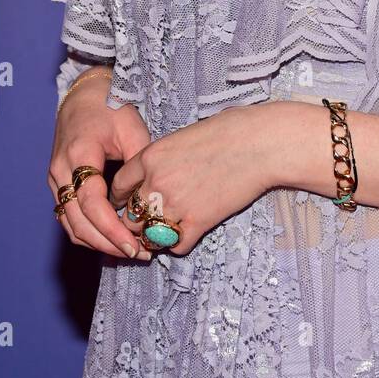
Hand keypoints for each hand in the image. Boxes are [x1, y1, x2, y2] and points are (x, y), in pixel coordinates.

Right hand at [48, 73, 154, 259]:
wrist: (84, 95)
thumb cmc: (110, 107)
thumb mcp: (131, 128)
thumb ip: (138, 164)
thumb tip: (150, 200)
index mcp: (78, 154)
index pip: (91, 203)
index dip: (111, 229)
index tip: (133, 245)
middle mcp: (60, 171)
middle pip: (78, 222)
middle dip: (107, 244)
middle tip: (138, 254)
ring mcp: (55, 179)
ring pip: (70, 225)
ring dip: (98, 243)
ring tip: (129, 251)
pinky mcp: (59, 185)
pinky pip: (70, 217)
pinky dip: (89, 233)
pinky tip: (112, 238)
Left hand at [110, 104, 275, 256]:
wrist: (260, 144)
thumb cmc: (229, 131)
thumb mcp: (185, 136)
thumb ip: (165, 157)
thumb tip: (161, 170)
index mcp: (151, 156)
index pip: (119, 185)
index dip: (120, 197)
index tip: (124, 202)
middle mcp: (156, 183)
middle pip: (129, 215)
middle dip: (136, 219)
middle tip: (146, 221)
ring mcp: (175, 206)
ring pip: (148, 235)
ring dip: (155, 236)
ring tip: (164, 232)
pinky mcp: (197, 223)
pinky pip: (176, 246)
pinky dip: (179, 243)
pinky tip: (188, 233)